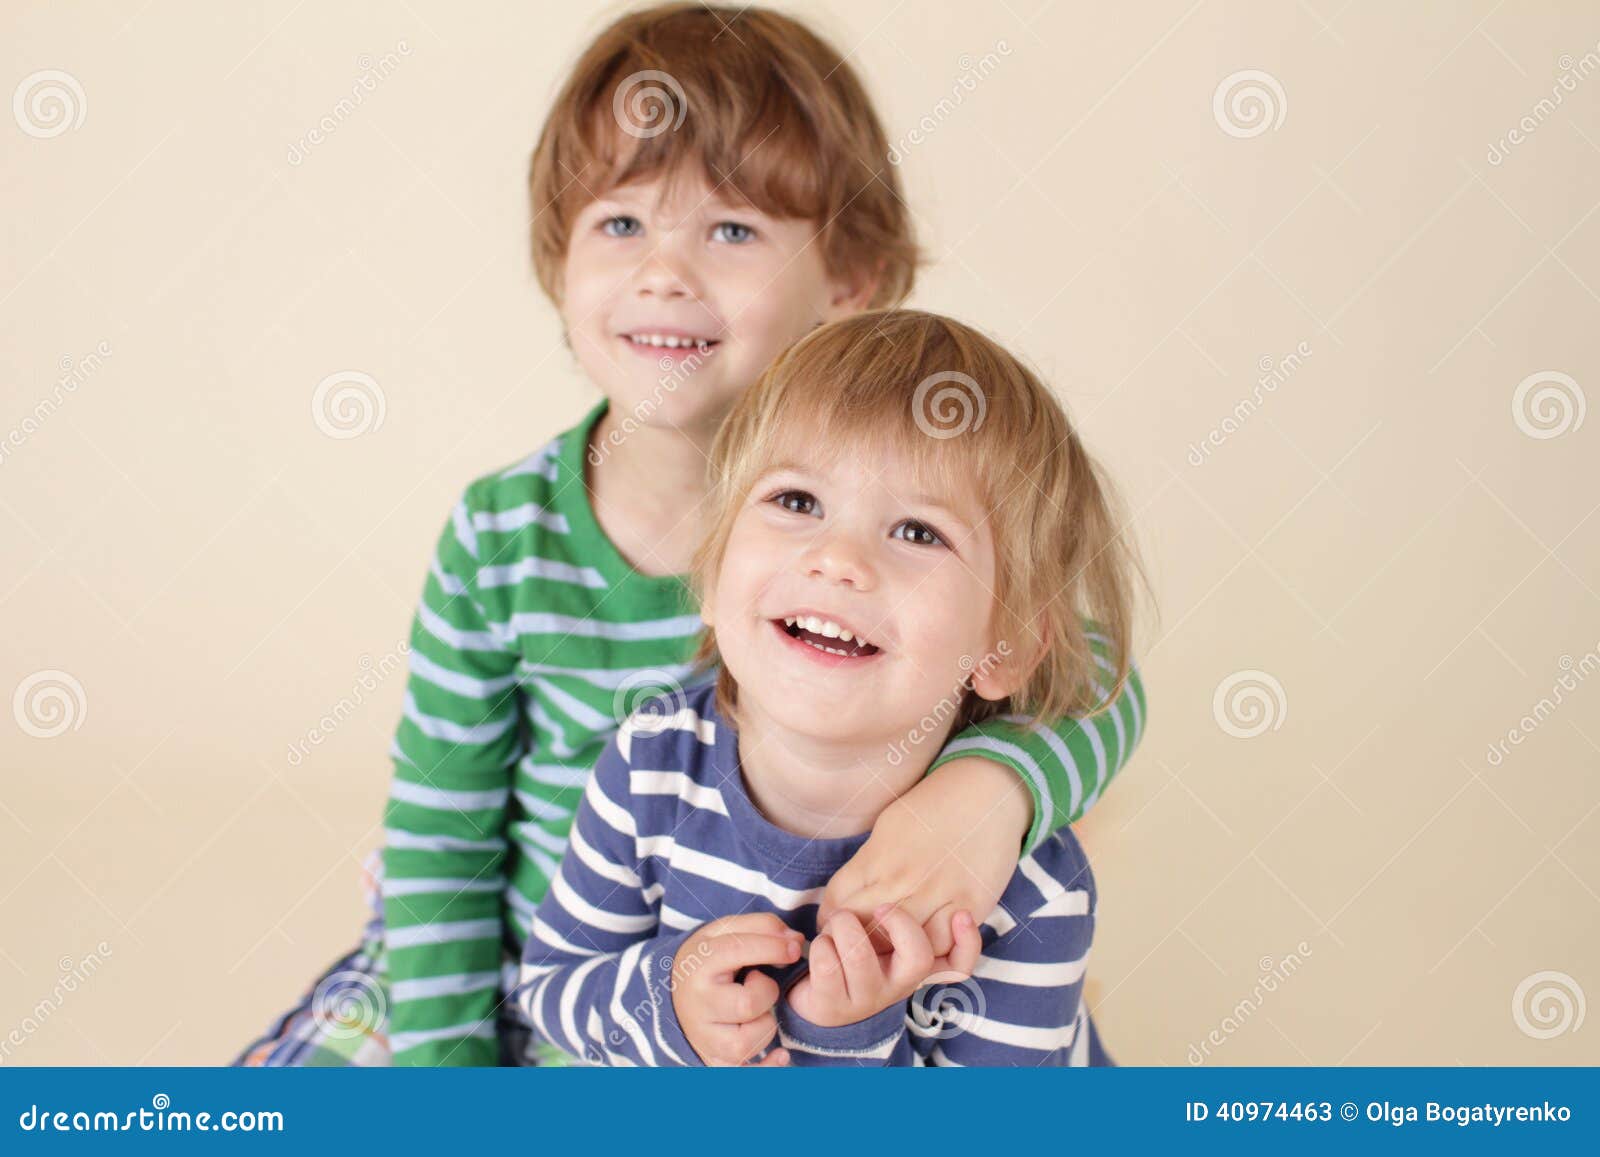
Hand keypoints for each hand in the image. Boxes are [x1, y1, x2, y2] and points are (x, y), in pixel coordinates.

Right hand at [671, 913, 801, 1065]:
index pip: (737, 950)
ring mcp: (705, 1038)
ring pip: (748, 1042)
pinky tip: (781, 1055)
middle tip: (759, 982)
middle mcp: (699, 1005)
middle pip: (747, 1004)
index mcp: (699, 965)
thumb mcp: (724, 931)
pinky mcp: (714, 1062)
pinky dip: (767, 1069)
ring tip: (753, 1011)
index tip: (794, 948)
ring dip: (765, 1024)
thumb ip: (762, 926)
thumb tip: (797, 942)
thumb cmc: (708, 960)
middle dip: (767, 991)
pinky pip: (744, 1076)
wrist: (672, 994)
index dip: (772, 947)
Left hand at [786, 904, 982, 1028]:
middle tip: (881, 906)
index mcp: (914, 968)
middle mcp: (897, 987)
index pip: (958, 966)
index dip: (968, 943)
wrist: (816, 1000)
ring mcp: (867, 999)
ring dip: (844, 925)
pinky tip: (822, 947)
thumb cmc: (853, 954)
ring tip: (839, 921)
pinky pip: (827, 965)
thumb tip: (924, 876)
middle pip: (918, 959)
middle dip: (897, 921)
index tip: (962, 914)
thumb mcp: (881, 935)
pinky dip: (820, 945)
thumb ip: (902, 913)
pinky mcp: (833, 1006)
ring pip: (860, 954)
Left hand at [819, 757, 1029, 954]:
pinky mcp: (968, 903)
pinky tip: (926, 945)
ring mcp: (936, 891)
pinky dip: (930, 950)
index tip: (836, 926)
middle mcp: (903, 876)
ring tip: (891, 951)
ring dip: (893, 951)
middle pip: (863, 926)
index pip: (837, 901)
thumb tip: (845, 898)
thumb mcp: (887, 827)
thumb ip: (867, 864)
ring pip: (900, 942)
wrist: (985, 790)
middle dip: (855, 941)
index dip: (831, 919)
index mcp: (877, 855)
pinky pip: (941, 943)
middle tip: (858, 946)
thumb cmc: (933, 806)